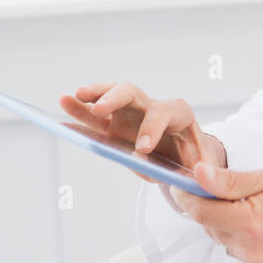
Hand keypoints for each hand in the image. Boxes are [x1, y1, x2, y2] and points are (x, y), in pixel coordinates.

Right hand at [59, 82, 225, 173]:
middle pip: (132, 93)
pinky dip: (80, 109)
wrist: (186, 156)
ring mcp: (130, 113)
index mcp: (178, 114)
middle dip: (115, 98)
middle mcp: (151, 107)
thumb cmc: (194, 159)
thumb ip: (190, 166)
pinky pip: (95, 114)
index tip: (142, 148)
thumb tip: (170, 169)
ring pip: (110, 95)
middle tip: (99, 109)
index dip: (152, 128)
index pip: (163, 114)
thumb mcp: (199, 165)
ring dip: (92, 95)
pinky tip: (63, 103)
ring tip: (72, 96)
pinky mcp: (114, 122)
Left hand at [173, 165, 262, 262]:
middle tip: (224, 189)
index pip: (199, 211)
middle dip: (210, 207)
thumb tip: (198, 175)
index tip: (181, 185)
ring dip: (228, 223)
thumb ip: (230, 180)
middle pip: (209, 226)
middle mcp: (249, 249)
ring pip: (224, 239)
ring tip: (253, 207)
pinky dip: (243, 238)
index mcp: (249, 222)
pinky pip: (240, 252)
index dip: (186, 196)